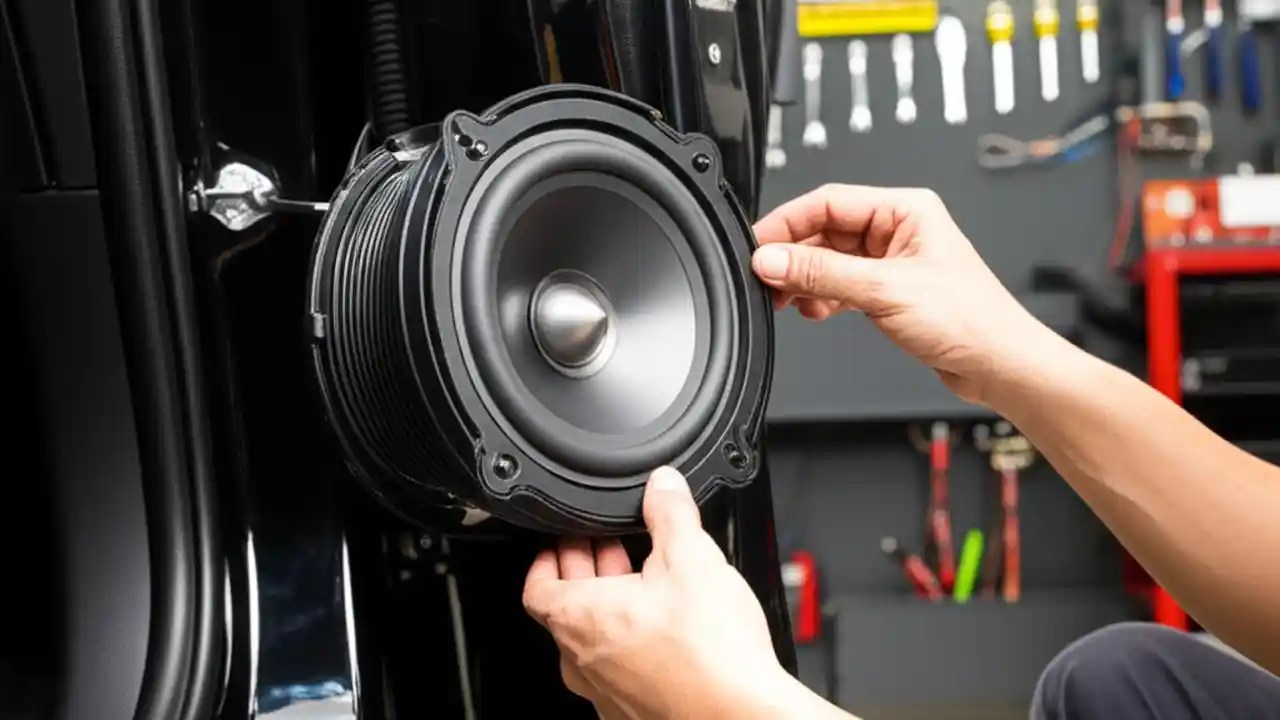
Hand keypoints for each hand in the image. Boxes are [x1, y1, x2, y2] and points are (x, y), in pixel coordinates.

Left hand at [522, 468, 799, 719]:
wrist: (742, 715)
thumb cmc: (710, 654)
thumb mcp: (692, 558)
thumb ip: (671, 513)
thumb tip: (662, 485)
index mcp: (579, 619)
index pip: (536, 586)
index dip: (547, 557)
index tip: (564, 540)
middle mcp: (582, 662)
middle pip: (566, 609)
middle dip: (587, 570)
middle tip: (608, 544)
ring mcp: (606, 694)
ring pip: (594, 641)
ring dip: (611, 606)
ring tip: (642, 580)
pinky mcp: (635, 712)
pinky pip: (620, 669)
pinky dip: (632, 642)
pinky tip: (666, 626)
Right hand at [752, 184, 1058, 403]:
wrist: (997, 362)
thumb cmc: (969, 319)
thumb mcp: (883, 290)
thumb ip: (822, 273)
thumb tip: (773, 259)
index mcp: (904, 209)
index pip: (828, 202)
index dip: (787, 223)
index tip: (759, 247)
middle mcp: (897, 230)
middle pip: (824, 231)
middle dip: (793, 257)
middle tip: (767, 279)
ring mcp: (891, 261)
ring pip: (829, 260)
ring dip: (805, 281)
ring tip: (788, 299)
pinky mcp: (887, 290)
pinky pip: (840, 284)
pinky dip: (822, 297)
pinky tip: (817, 310)